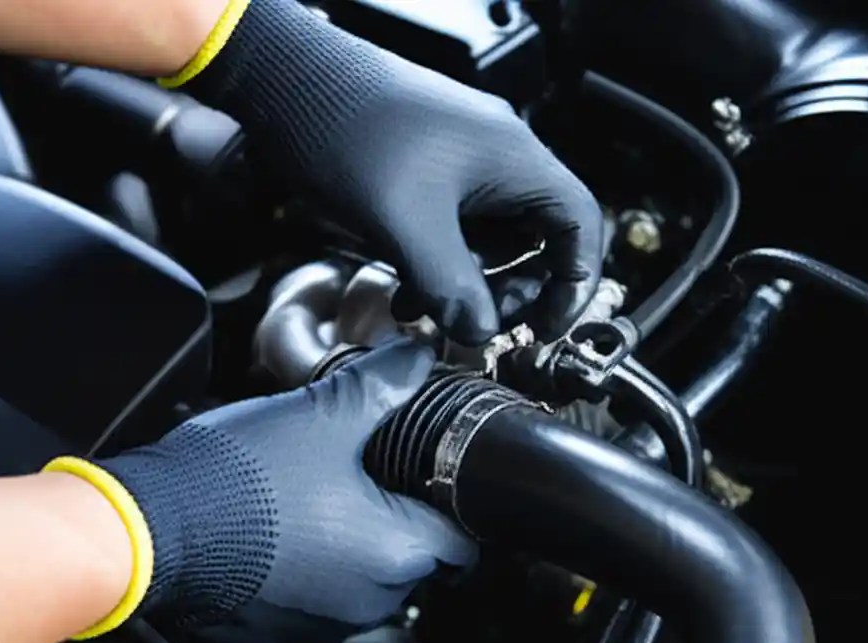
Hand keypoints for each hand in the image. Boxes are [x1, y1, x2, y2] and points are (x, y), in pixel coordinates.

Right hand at [96, 340, 474, 629]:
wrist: (148, 529)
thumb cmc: (236, 480)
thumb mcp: (323, 414)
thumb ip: (382, 384)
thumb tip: (417, 355)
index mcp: (396, 552)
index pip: (463, 540)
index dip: (451, 499)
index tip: (431, 472)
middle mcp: (368, 600)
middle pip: (414, 558)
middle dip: (398, 517)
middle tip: (366, 471)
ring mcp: (320, 624)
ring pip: (363, 579)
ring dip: (352, 542)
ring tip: (317, 493)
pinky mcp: (276, 633)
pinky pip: (313, 598)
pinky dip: (308, 567)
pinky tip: (283, 526)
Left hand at [185, 0, 604, 344]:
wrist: (288, 82)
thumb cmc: (350, 130)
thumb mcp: (405, 224)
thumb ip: (449, 285)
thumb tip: (479, 334)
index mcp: (514, 158)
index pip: (579, 225)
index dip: (573, 283)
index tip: (544, 327)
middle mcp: (498, 156)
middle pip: (535, 240)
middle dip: (507, 290)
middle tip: (471, 324)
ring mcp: (462, 160)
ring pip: (488, 239)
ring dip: (464, 282)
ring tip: (423, 310)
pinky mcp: (427, 170)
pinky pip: (452, 228)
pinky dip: (436, 264)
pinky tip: (403, 287)